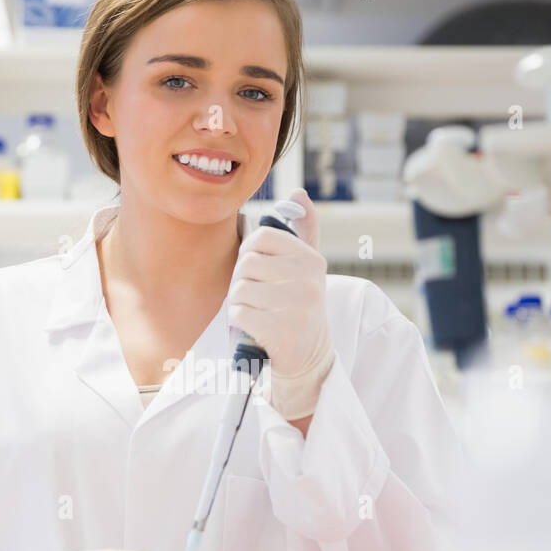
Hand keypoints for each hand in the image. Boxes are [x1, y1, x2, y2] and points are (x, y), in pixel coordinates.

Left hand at [230, 188, 335, 420]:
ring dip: (239, 304)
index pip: (262, 239)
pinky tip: (254, 327)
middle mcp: (310, 280)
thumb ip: (303, 230)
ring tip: (256, 313)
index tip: (258, 272)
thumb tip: (298, 193)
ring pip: (239, 289)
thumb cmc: (299, 307)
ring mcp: (299, 306)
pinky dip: (238, 322)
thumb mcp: (307, 268)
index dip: (249, 254)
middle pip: (246, 264)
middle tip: (256, 298)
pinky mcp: (283, 330)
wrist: (309, 357)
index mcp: (311, 260)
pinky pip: (238, 313)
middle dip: (242, 281)